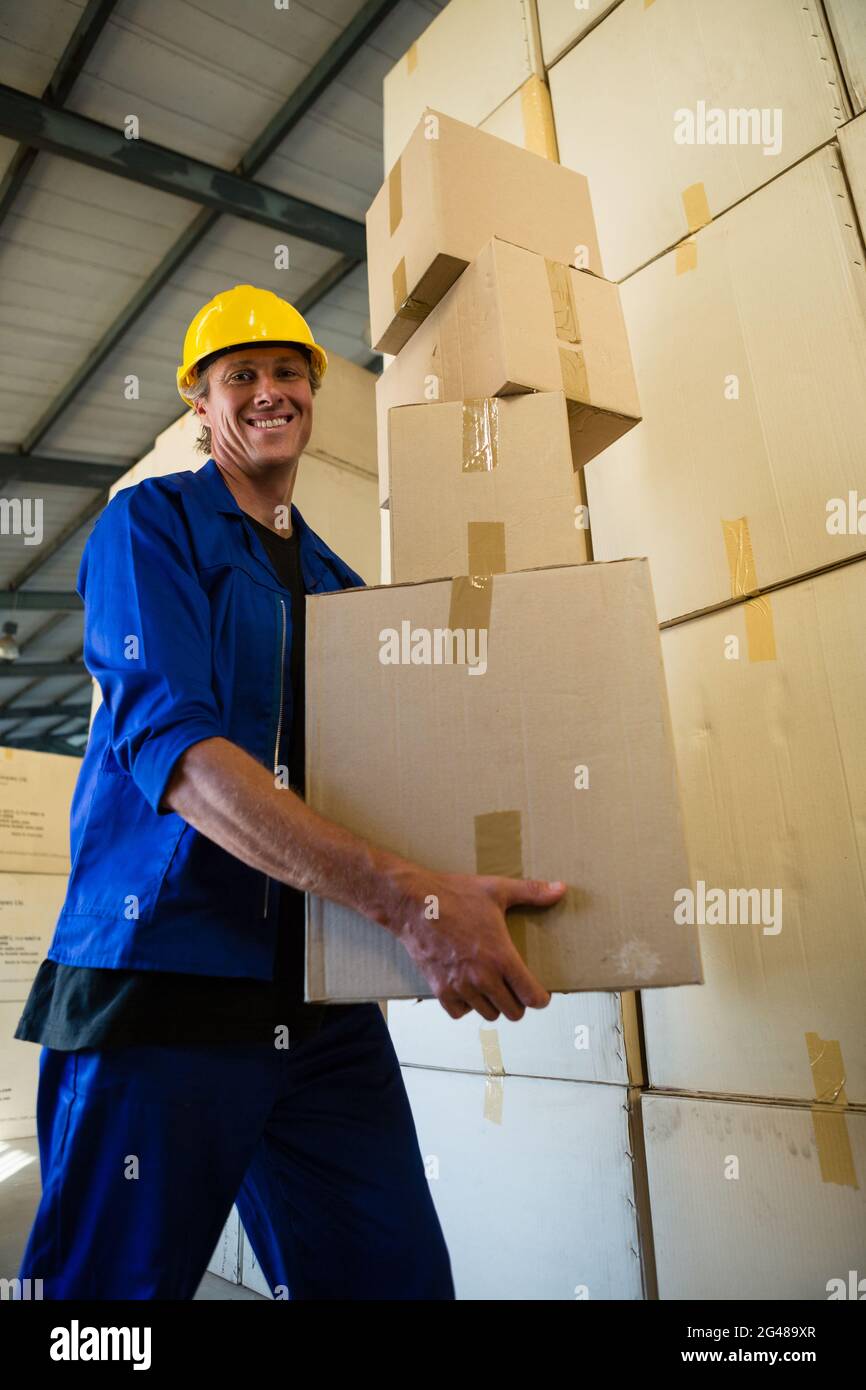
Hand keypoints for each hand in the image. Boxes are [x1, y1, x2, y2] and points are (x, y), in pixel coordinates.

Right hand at [388, 865, 566, 1021]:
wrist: (413, 903)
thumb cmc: (455, 895)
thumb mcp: (497, 890)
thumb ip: (532, 892)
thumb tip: (561, 889)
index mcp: (501, 957)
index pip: (532, 997)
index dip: (541, 998)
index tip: (540, 993)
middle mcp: (483, 977)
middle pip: (513, 1012)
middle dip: (518, 1002)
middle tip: (515, 987)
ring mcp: (460, 986)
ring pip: (488, 1014)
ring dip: (494, 1004)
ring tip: (493, 987)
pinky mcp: (440, 989)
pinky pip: (460, 1012)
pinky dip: (467, 1006)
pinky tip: (468, 989)